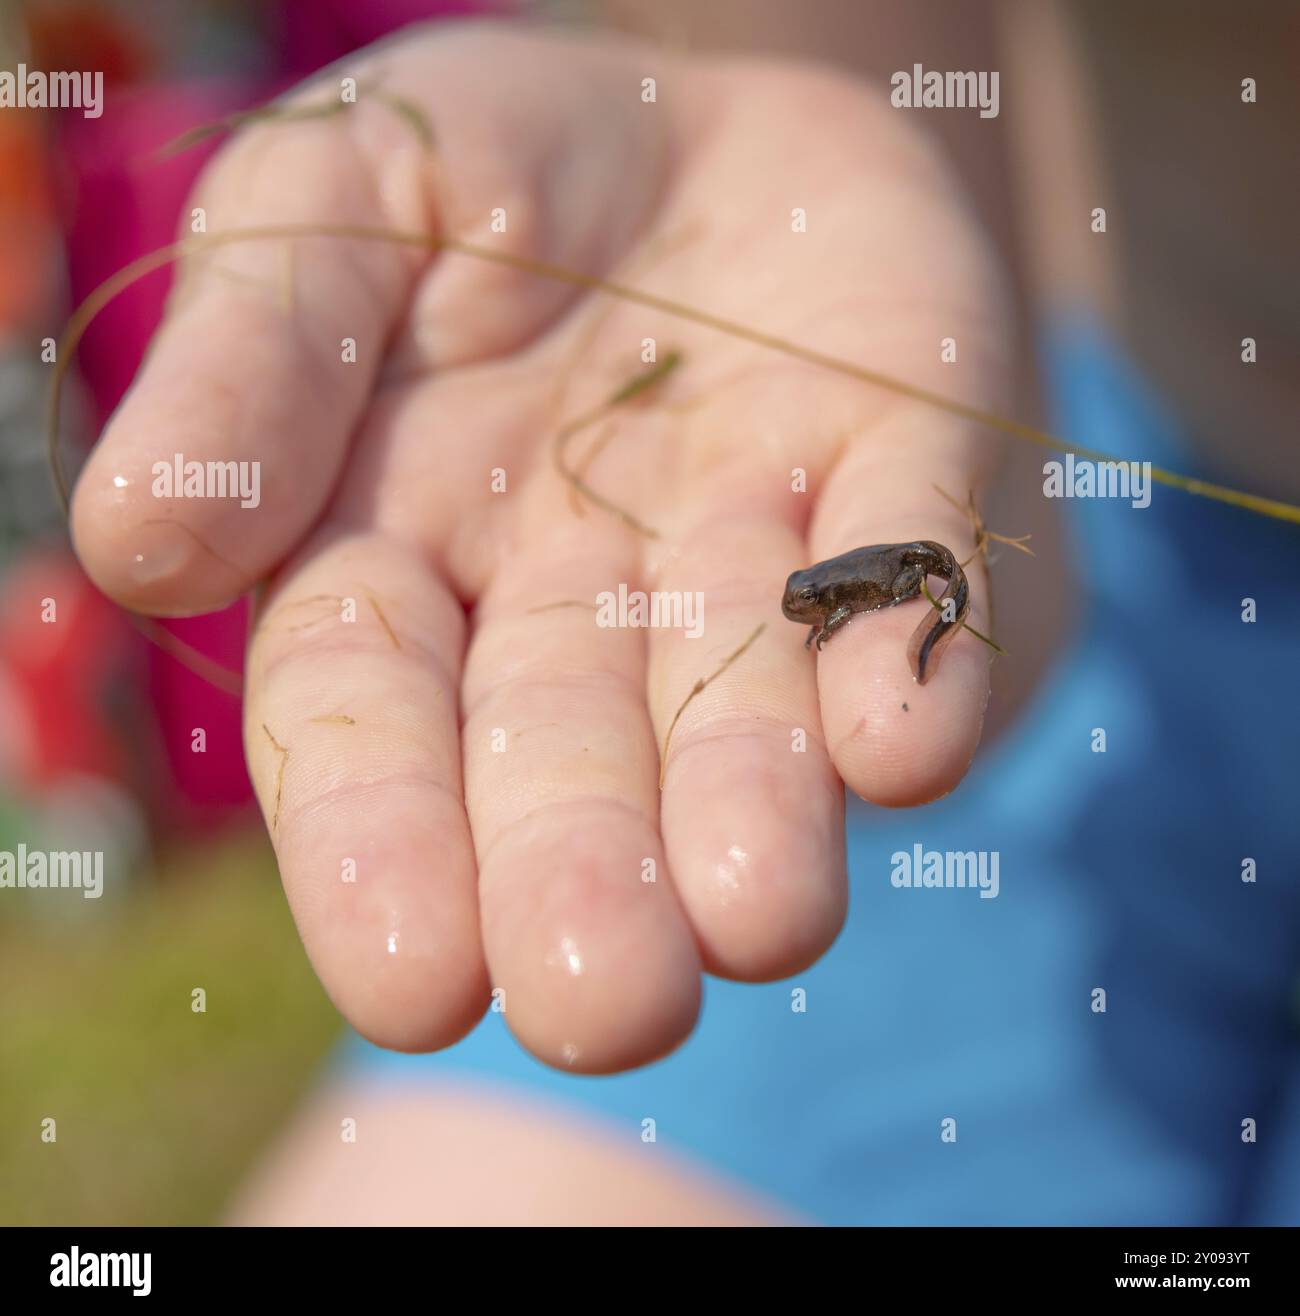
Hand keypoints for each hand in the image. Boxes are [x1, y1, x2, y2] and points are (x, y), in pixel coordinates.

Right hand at [71, 22, 1008, 1070]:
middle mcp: (578, 596)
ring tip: (765, 920)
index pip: (371, 717)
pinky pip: (912, 562)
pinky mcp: (901, 466)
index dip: (382, 845)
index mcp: (400, 550)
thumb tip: (136, 539)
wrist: (690, 109)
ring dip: (757, 812)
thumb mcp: (326, 200)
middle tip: (609, 1008)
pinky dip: (915, 652)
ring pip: (746, 704)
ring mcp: (748, 544)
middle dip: (585, 881)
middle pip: (567, 758)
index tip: (418, 980)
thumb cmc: (481, 170)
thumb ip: (249, 358)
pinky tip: (909, 739)